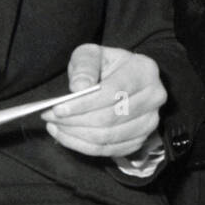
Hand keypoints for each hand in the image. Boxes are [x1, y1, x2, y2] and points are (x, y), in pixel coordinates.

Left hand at [42, 44, 165, 157]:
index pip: (113, 92)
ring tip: (54, 125)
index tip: (58, 108)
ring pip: (108, 137)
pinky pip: (108, 150)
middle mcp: (154, 97)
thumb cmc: (106, 66)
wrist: (124, 80)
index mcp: (145, 70)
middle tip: (50, 117)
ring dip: (76, 135)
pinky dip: (83, 146)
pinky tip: (66, 136)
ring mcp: (149, 122)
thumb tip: (79, 87)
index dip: (84, 103)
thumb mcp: (92, 54)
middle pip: (110, 118)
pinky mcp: (139, 140)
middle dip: (75, 121)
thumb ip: (84, 65)